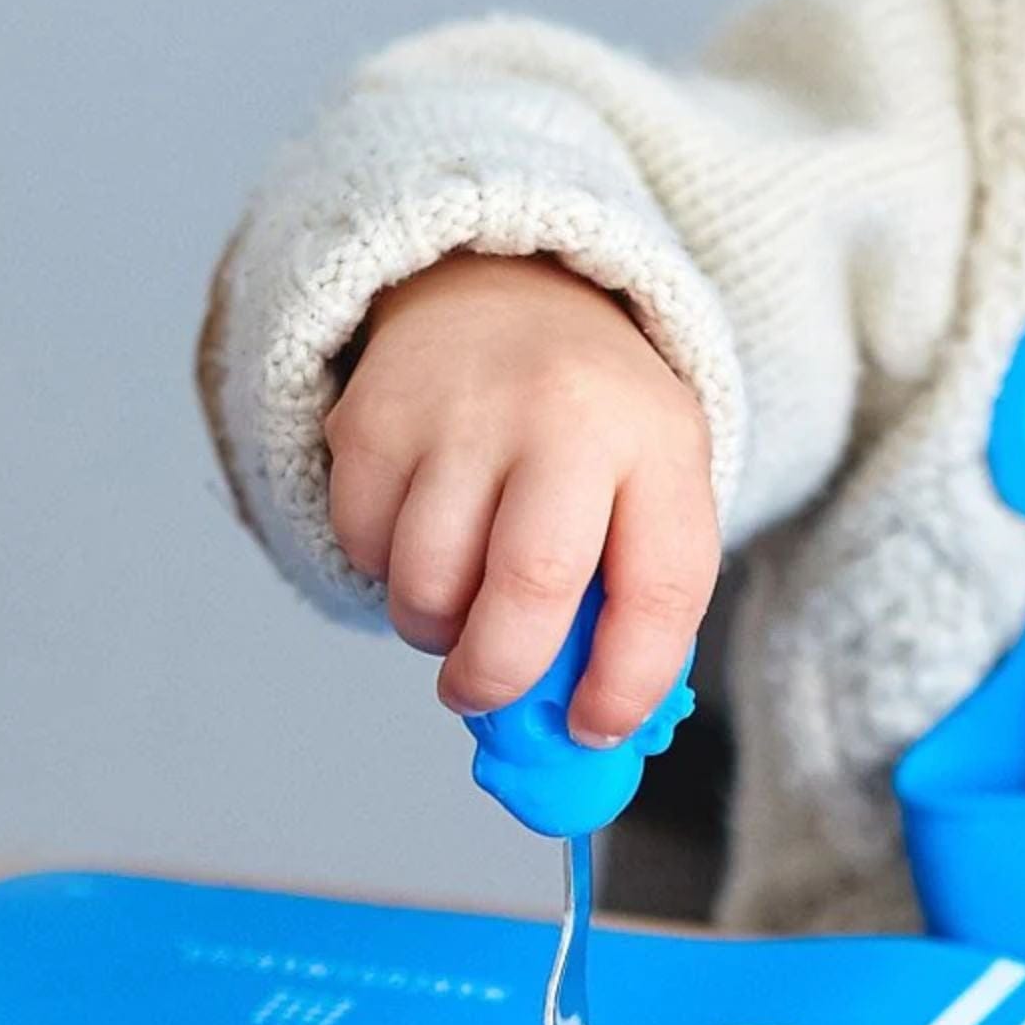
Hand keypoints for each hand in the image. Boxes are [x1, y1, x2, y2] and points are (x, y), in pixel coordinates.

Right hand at [325, 252, 718, 744]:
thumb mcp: (651, 489)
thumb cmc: (596, 432)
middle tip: (487, 697)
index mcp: (659, 445)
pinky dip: (386, 571)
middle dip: (503, 675)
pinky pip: (365, 546)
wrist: (508, 290)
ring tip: (460, 602)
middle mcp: (565, 416)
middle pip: (530, 589)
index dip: (626, 682)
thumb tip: (584, 733)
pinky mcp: (375, 415)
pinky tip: (423, 531)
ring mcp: (462, 410)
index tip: (593, 729)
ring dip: (435, 629)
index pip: (657, 589)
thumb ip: (635, 602)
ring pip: (429, 583)